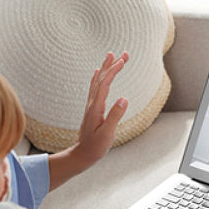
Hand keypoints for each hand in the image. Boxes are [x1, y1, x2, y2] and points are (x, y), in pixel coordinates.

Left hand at [76, 51, 128, 165]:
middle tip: (125, 53)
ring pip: (98, 81)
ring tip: (112, 55)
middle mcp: (92, 104)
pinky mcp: (93, 109)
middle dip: (112, 65)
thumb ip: (115, 116)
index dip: (114, 71)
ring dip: (105, 68)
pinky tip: (99, 72)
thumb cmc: (96, 146)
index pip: (105, 84)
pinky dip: (98, 77)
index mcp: (96, 108)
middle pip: (101, 79)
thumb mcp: (107, 133)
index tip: (123, 61)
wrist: (83, 154)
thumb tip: (124, 98)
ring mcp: (91, 105)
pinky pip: (95, 88)